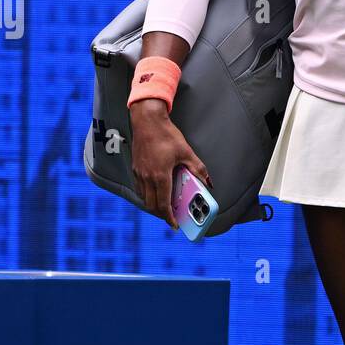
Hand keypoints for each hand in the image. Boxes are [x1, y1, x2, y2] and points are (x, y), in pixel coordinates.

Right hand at [129, 102, 212, 229]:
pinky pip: (140, 189)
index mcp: (160, 176)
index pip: (163, 204)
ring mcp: (139, 173)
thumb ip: (198, 169)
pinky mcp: (136, 168)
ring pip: (144, 198)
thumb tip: (208, 182)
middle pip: (152, 205)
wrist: (147, 121)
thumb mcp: (186, 152)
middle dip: (162, 214)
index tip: (175, 224)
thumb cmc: (166, 135)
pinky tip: (156, 192)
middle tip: (172, 216)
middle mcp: (147, 177)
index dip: (169, 217)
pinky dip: (147, 195)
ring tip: (165, 206)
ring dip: (154, 205)